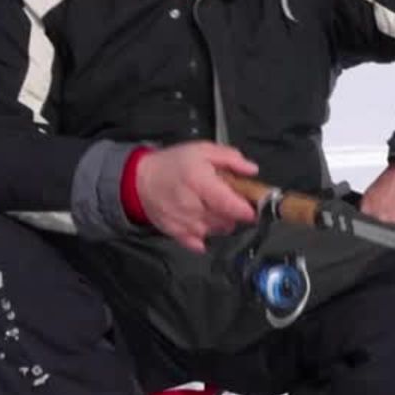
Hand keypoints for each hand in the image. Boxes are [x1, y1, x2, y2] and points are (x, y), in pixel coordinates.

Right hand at [136, 142, 258, 252]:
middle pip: (228, 220)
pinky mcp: (178, 235)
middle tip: (228, 199)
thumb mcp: (203, 150)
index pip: (231, 205)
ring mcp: (185, 224)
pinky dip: (206, 236)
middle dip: (234, 212)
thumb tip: (252, 170)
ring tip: (212, 207)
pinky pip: (200, 244)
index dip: (247, 209)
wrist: (141, 180)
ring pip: (217, 231)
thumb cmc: (174, 164)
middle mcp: (193, 207)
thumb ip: (230, 158)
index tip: (253, 205)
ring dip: (221, 222)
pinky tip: (203, 221)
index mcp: (200, 182)